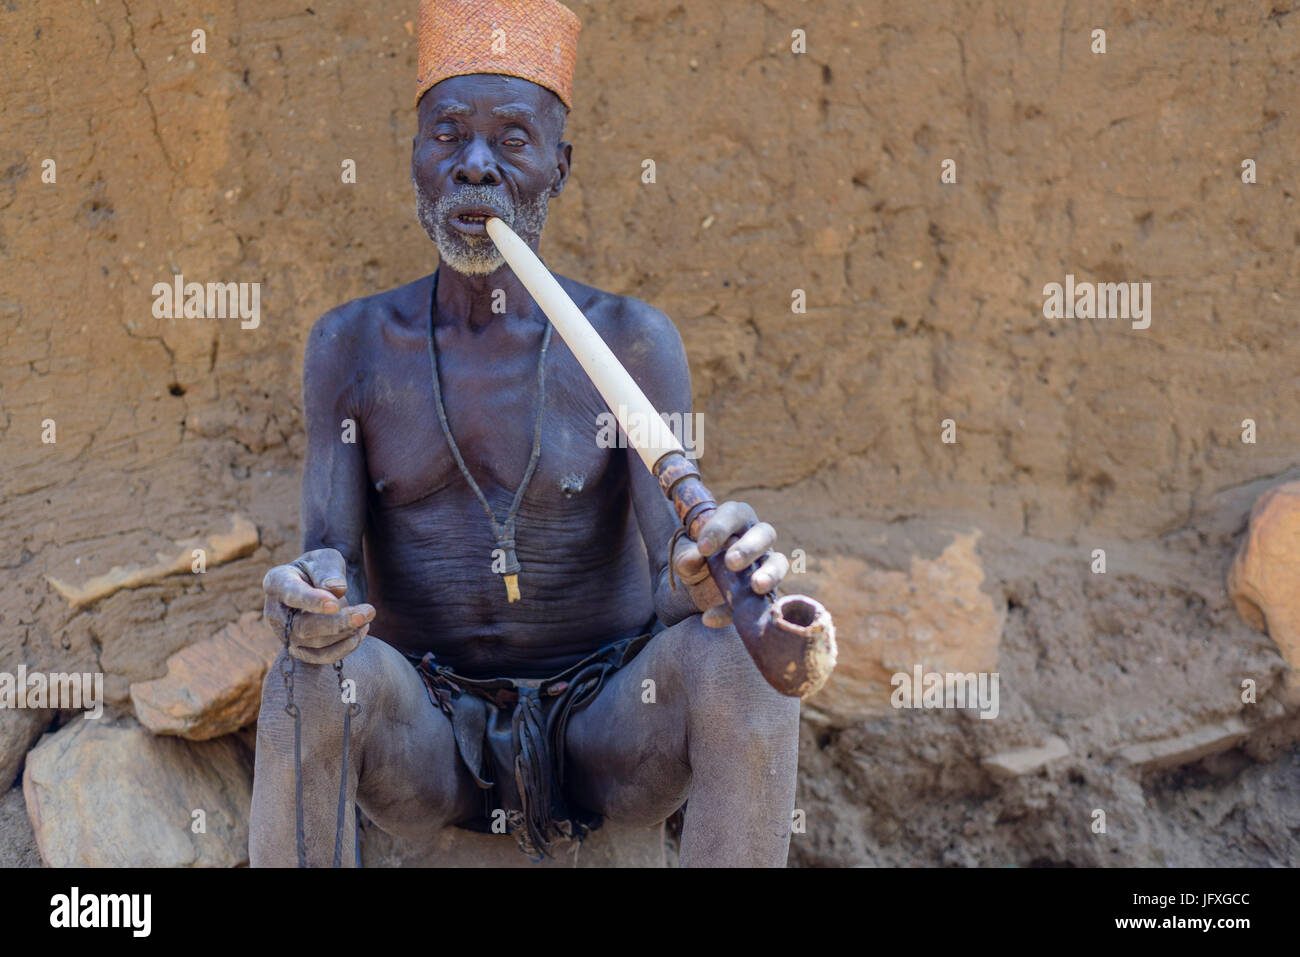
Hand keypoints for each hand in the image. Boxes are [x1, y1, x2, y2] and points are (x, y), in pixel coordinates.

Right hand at [262, 547, 374, 663]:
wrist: (316, 585)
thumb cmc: (319, 569)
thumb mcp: (324, 559)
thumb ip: (328, 571)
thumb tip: (336, 589)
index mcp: (277, 582)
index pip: (291, 595)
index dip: (312, 601)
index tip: (335, 605)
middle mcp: (274, 612)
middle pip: (303, 627)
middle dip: (338, 623)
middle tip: (368, 612)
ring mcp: (285, 634)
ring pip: (315, 644)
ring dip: (347, 633)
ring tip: (368, 613)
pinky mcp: (299, 649)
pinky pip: (321, 657)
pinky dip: (344, 648)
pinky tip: (361, 631)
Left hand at [671, 501, 788, 627]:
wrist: (699, 583)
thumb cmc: (696, 557)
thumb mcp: (685, 555)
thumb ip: (685, 556)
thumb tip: (691, 560)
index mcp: (735, 519)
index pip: (733, 515)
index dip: (719, 529)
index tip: (703, 548)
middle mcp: (756, 537)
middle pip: (765, 534)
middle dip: (749, 548)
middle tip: (731, 562)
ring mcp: (766, 563)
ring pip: (779, 562)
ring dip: (770, 574)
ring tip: (756, 587)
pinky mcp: (766, 590)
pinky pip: (762, 599)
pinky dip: (736, 611)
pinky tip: (712, 618)